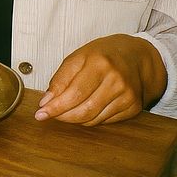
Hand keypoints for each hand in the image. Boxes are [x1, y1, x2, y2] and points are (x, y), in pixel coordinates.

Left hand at [35, 34, 166, 124]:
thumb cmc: (101, 55)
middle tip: (47, 115)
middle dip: (61, 115)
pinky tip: (81, 112)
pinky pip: (104, 121)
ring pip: (93, 118)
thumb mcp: (78, 57)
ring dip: (73, 119)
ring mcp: (127, 95)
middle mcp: (116, 80)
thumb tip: (46, 101)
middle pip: (84, 109)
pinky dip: (88, 119)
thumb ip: (61, 78)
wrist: (135, 56)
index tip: (40, 112)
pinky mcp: (133, 107)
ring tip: (62, 113)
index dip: (55, 106)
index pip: (73, 93)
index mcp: (99, 63)